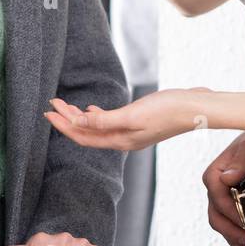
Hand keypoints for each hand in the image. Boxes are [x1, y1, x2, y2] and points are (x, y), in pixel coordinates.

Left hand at [43, 88, 211, 150]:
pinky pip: (110, 122)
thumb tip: (78, 122)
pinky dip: (97, 115)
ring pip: (97, 127)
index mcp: (120, 140)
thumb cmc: (167, 110)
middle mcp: (123, 139)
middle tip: (51, 105)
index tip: (48, 112)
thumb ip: (105, 120)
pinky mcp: (139, 122)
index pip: (83, 135)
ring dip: (80, 117)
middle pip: (87, 132)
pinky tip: (93, 108)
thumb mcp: (132, 114)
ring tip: (65, 106)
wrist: (196, 108)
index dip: (63, 125)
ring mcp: (132, 132)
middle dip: (67, 120)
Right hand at [204, 131, 244, 245]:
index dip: (232, 210)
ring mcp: (221, 198)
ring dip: (233, 237)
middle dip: (231, 230)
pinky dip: (236, 236)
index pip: (217, 196)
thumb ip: (240, 160)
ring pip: (220, 223)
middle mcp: (215, 187)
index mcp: (216, 172)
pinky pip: (227, 225)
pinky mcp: (230, 205)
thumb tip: (227, 178)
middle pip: (215, 215)